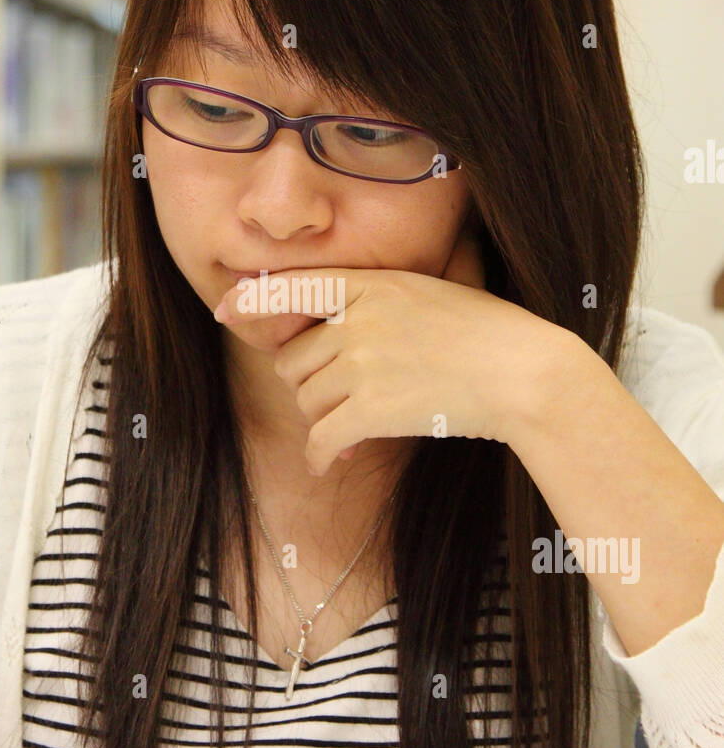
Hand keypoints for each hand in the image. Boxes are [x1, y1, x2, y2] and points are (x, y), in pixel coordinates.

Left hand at [213, 224, 563, 473]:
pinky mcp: (370, 409)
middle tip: (341, 398)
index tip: (225, 308)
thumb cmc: (487, 334)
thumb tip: (336, 317)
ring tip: (356, 425)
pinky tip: (329, 463)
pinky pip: (321, 438)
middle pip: (293, 358)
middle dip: (309, 382)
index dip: (253, 299)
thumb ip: (379, 298)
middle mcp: (358, 320)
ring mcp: (362, 364)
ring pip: (306, 399)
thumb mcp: (430, 291)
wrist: (523, 373)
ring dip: (323, 418)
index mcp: (372, 284)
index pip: (294, 286)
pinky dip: (321, 455)